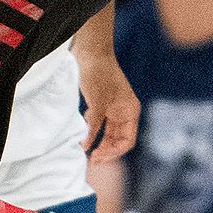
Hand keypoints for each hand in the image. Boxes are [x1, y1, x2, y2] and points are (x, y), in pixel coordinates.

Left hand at [76, 49, 139, 163]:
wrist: (91, 51)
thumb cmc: (98, 74)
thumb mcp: (96, 103)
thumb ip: (93, 126)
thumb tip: (86, 147)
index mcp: (130, 111)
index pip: (127, 141)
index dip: (114, 152)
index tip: (97, 158)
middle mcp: (124, 112)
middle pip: (118, 139)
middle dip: (106, 151)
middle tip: (90, 161)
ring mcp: (113, 108)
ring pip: (109, 133)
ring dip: (100, 143)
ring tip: (87, 153)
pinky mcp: (101, 104)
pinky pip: (100, 124)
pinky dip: (92, 132)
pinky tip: (83, 136)